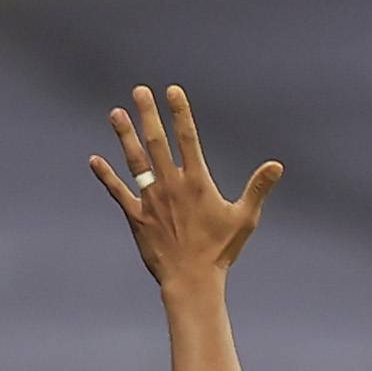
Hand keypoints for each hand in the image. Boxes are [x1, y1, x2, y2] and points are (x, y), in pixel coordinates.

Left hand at [87, 85, 278, 287]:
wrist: (191, 279)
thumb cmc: (221, 250)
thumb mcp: (245, 218)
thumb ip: (258, 188)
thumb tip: (276, 165)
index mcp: (197, 182)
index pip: (187, 139)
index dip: (180, 113)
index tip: (172, 91)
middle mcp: (171, 185)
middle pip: (157, 142)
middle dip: (148, 114)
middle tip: (140, 91)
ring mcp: (151, 199)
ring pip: (135, 160)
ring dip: (125, 135)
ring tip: (116, 113)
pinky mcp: (137, 216)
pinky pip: (118, 191)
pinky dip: (106, 175)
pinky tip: (95, 160)